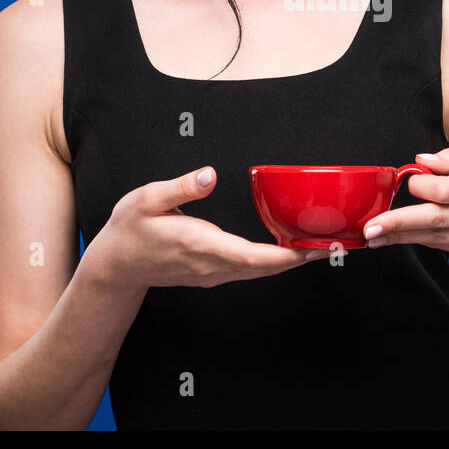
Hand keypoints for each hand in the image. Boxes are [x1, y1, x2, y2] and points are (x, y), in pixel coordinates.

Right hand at [87, 166, 319, 288]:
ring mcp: (212, 273)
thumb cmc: (130, 231)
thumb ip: (180, 187)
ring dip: (289, 261)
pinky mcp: (211, 273)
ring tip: (319, 245)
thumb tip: (209, 175)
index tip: (313, 248)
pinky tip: (286, 249)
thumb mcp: (147, 199)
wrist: (115, 267)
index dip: (287, 254)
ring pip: (259, 271)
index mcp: (200, 245)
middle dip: (300, 257)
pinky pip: (249, 270)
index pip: (252, 255)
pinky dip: (272, 262)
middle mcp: (211, 264)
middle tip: (333, 244)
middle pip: (265, 267)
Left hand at [361, 146, 448, 263]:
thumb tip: (421, 161)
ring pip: (438, 237)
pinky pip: (447, 245)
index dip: (421, 188)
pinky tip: (400, 237)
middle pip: (439, 218)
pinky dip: (422, 240)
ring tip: (374, 236)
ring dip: (403, 237)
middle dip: (400, 223)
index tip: (403, 183)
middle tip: (370, 227)